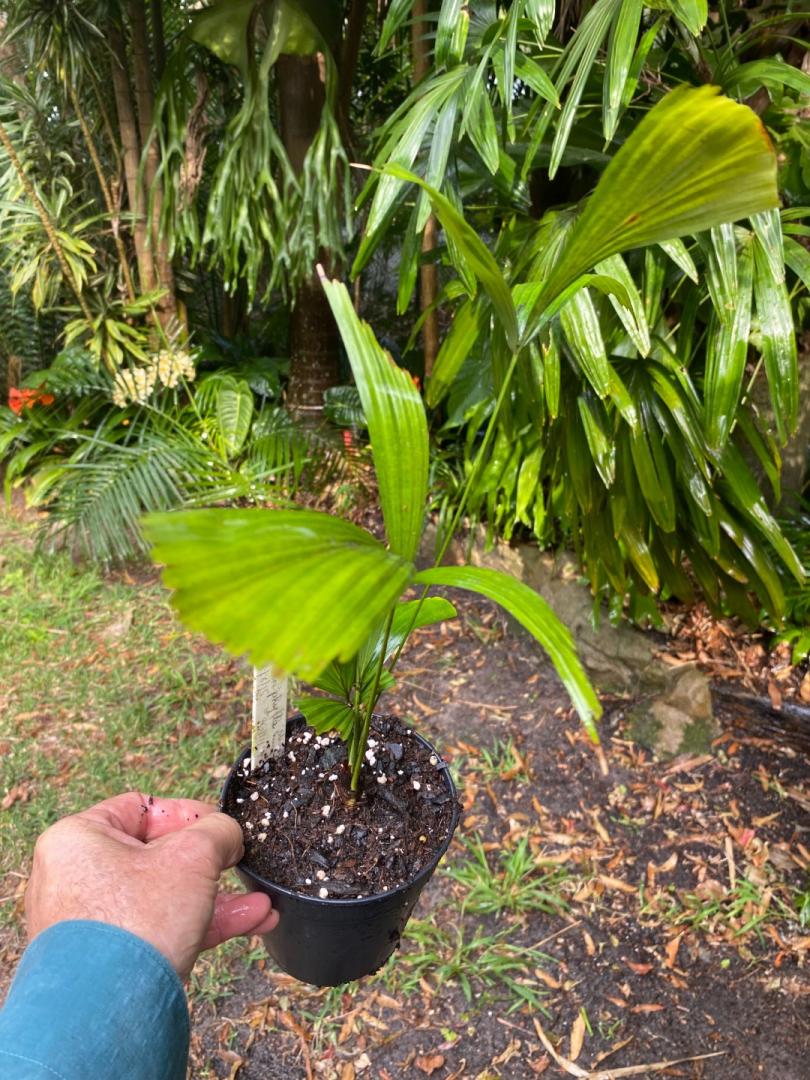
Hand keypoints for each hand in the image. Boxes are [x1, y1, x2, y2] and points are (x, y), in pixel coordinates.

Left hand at [25, 793, 278, 978]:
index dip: (187, 813)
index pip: (141, 808)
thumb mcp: (192, 856)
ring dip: (218, 899)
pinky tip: (251, 922)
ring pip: (165, 897)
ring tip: (261, 905)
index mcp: (80, 838)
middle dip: (211, 864)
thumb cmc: (137, 920)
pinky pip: (161, 929)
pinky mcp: (109, 959)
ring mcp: (91, 922)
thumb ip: (218, 831)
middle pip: (157, 856)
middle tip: (238, 864)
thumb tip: (228, 833)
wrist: (108, 1009)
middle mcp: (77, 877)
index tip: (220, 827)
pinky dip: (202, 924)